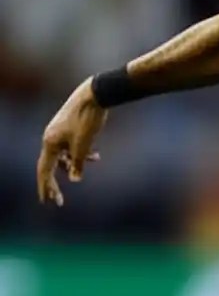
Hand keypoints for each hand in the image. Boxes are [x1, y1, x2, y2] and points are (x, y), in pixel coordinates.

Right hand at [37, 79, 105, 206]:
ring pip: (64, 155)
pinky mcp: (69, 127)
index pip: (44, 170)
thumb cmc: (88, 119)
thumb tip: (75, 179)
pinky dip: (82, 152)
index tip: (47, 201)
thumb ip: (78, 162)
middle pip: (51, 165)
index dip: (45, 187)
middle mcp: (50, 137)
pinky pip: (71, 146)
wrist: (95, 93)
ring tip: (94, 160)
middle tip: (59, 201)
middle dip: (55, 182)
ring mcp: (59, 132)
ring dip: (76, 162)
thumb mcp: (84, 144)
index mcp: (50, 142)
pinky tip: (96, 156)